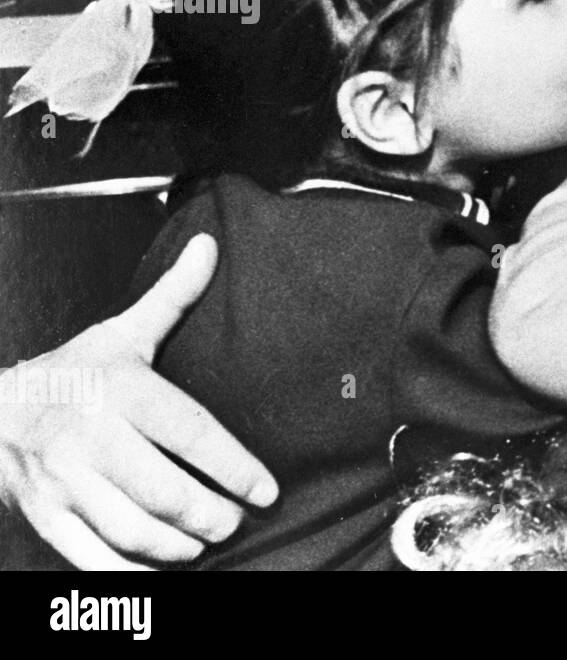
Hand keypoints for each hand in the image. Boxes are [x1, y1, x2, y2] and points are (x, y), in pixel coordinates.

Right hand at [0, 234, 278, 568]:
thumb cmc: (75, 372)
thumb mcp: (122, 332)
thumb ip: (173, 296)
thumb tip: (208, 245)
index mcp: (122, 391)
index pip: (190, 433)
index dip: (233, 466)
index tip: (267, 491)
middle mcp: (92, 438)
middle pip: (163, 491)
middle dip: (208, 515)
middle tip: (234, 522)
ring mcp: (65, 482)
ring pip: (130, 530)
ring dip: (176, 546)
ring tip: (204, 543)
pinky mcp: (47, 515)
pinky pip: (92, 558)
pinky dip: (130, 572)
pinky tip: (162, 569)